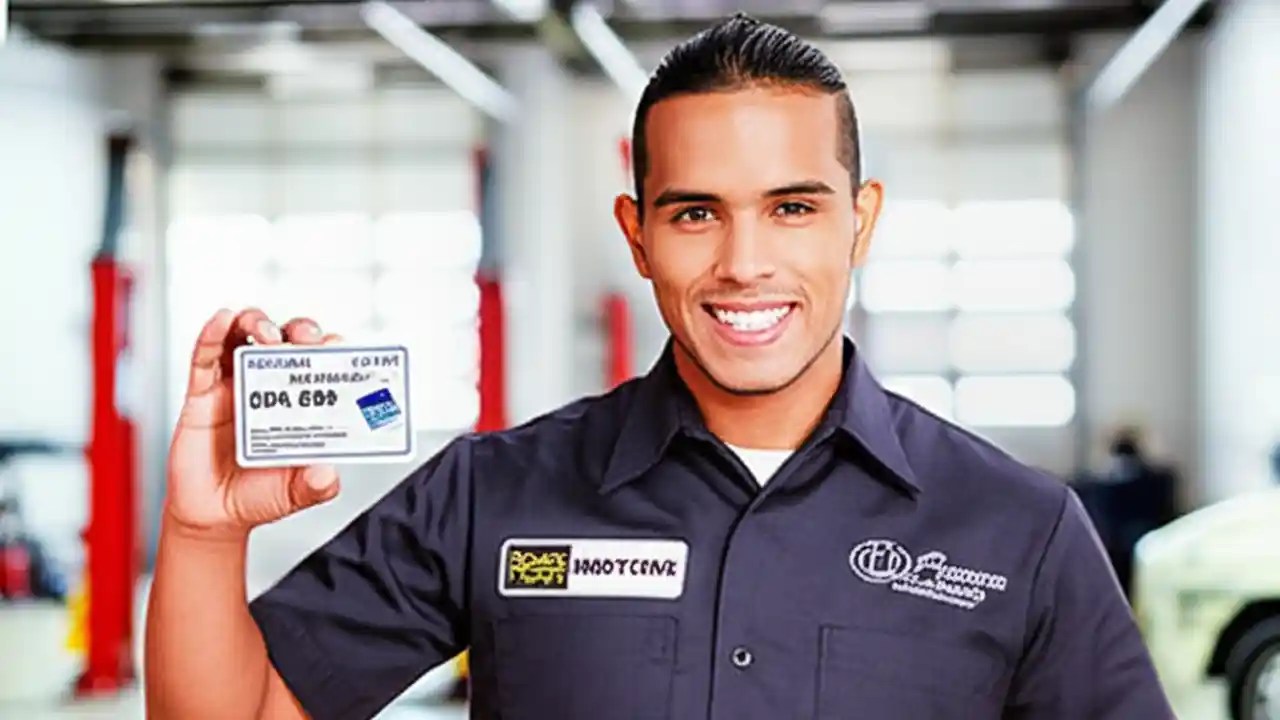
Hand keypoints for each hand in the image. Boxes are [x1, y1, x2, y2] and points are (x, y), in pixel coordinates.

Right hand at [164, 308, 343, 536]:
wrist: (213, 516)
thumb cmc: (258, 496)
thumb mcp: (297, 493)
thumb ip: (317, 486)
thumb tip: (327, 474)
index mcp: (300, 405)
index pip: (319, 364)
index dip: (330, 349)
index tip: (338, 347)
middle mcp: (271, 389)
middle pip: (287, 340)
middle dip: (300, 330)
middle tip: (306, 338)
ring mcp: (235, 386)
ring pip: (244, 336)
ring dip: (257, 322)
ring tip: (265, 332)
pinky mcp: (201, 393)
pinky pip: (204, 357)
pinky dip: (212, 333)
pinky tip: (222, 320)